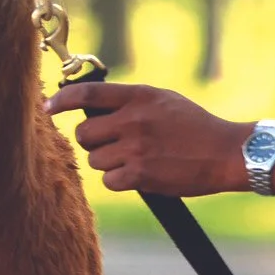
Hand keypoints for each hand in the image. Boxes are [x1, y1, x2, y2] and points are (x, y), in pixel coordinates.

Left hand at [45, 81, 252, 196]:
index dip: (62, 100)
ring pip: (95, 159)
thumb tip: (92, 105)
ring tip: (133, 159)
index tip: (47, 107)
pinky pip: (109, 180)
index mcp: (139, 96)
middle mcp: (134, 120)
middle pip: (84, 133)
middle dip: (92, 142)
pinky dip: (119, 181)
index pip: (88, 94)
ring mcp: (136, 148)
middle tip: (110, 144)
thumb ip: (129, 101)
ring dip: (107, 163)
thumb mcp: (163, 100)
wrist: (226, 153)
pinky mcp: (140, 175)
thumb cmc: (195, 126)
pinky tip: (138, 174)